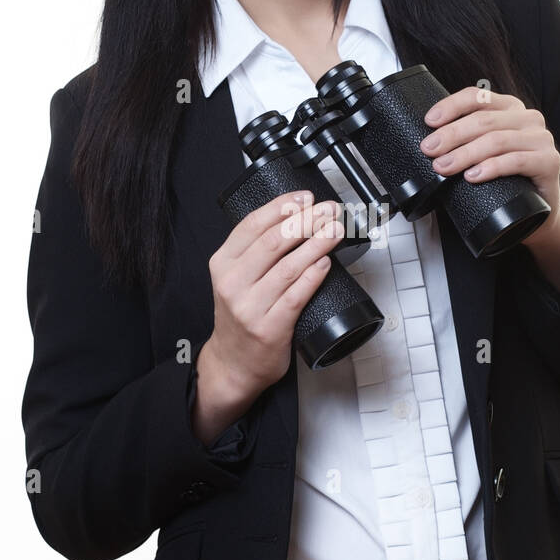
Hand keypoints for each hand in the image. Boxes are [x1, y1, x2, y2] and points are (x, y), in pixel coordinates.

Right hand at [203, 190, 344, 400]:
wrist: (233, 363)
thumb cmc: (241, 316)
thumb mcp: (235, 278)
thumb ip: (255, 252)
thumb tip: (296, 218)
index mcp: (223, 263)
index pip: (253, 225)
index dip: (282, 206)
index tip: (305, 196)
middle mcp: (232, 283)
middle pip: (274, 241)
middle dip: (307, 220)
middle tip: (330, 210)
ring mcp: (249, 307)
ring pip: (288, 267)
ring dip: (317, 243)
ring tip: (336, 230)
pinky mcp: (269, 328)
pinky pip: (295, 297)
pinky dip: (312, 277)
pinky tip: (325, 264)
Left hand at [419, 86, 559, 237]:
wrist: (537, 212)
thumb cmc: (507, 180)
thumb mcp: (483, 153)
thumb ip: (466, 139)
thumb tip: (428, 143)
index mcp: (510, 108)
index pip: (477, 97)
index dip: (451, 106)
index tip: (429, 121)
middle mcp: (528, 118)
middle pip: (483, 120)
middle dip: (451, 135)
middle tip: (429, 150)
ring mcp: (541, 139)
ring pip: (497, 140)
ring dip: (466, 154)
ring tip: (444, 166)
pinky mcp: (550, 162)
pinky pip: (517, 161)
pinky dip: (492, 168)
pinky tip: (474, 175)